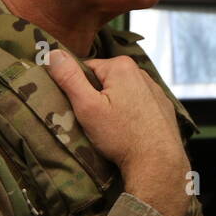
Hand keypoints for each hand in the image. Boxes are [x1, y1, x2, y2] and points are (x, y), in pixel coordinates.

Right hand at [47, 50, 189, 215]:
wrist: (157, 162)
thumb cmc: (121, 135)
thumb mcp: (87, 106)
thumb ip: (69, 78)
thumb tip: (52, 53)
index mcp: (121, 66)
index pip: (86, 70)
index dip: (79, 90)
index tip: (83, 110)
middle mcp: (141, 72)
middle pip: (105, 81)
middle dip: (97, 99)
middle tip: (98, 122)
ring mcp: (155, 89)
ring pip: (121, 93)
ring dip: (114, 107)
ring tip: (114, 129)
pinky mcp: (162, 106)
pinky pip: (138, 104)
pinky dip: (131, 114)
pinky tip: (130, 130)